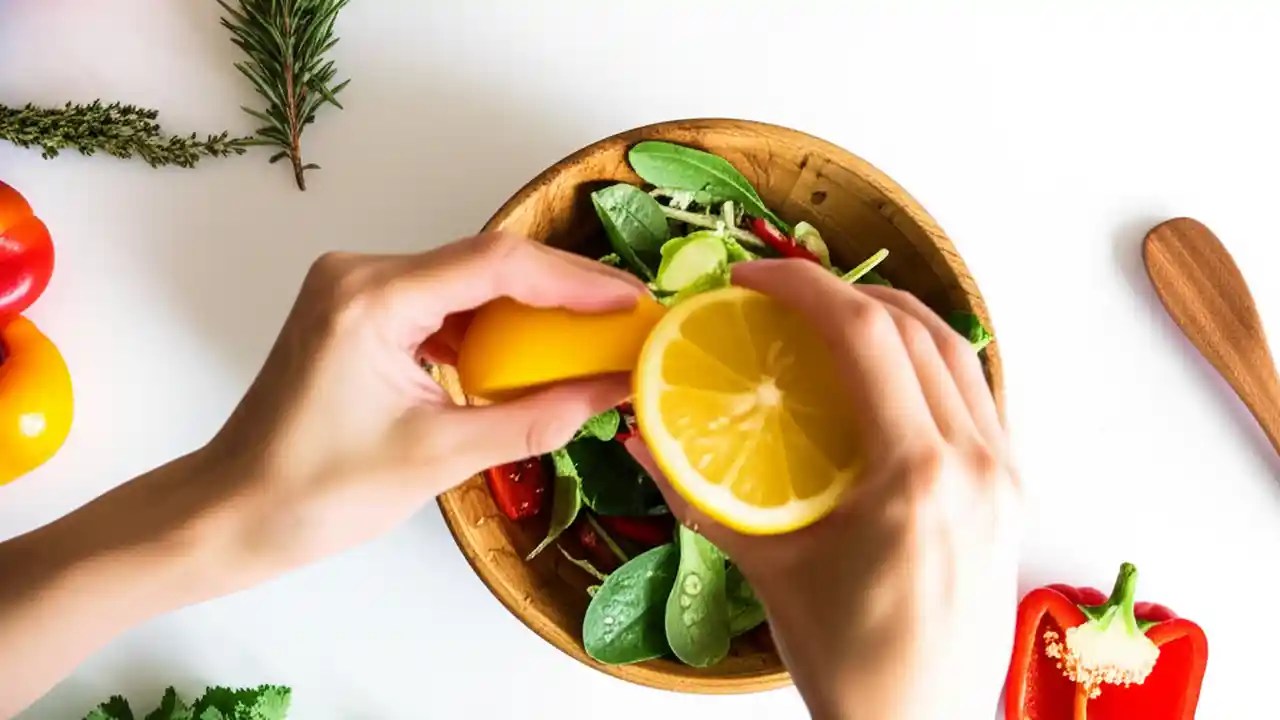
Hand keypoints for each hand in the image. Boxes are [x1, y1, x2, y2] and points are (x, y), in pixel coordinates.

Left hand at [204, 232, 642, 573]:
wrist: (235, 511)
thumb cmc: (317, 493)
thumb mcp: (441, 458)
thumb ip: (536, 418)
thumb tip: (614, 391)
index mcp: (370, 300)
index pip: (494, 264)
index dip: (573, 279)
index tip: (630, 301)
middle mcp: (359, 274)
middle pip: (484, 262)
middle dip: (560, 290)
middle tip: (624, 319)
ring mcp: (355, 287)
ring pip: (467, 280)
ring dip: (528, 308)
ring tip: (591, 336)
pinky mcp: (359, 310)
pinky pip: (442, 302)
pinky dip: (490, 326)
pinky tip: (529, 353)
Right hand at [628, 260, 1020, 719]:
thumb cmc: (848, 665)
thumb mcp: (770, 572)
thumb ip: (701, 497)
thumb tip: (640, 441)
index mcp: (917, 477)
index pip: (867, 337)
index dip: (805, 287)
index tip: (753, 279)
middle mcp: (975, 464)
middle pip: (917, 328)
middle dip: (844, 293)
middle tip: (784, 295)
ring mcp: (1004, 476)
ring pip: (959, 352)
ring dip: (894, 317)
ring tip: (833, 316)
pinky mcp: (1012, 491)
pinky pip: (976, 392)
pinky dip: (928, 360)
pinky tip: (885, 373)